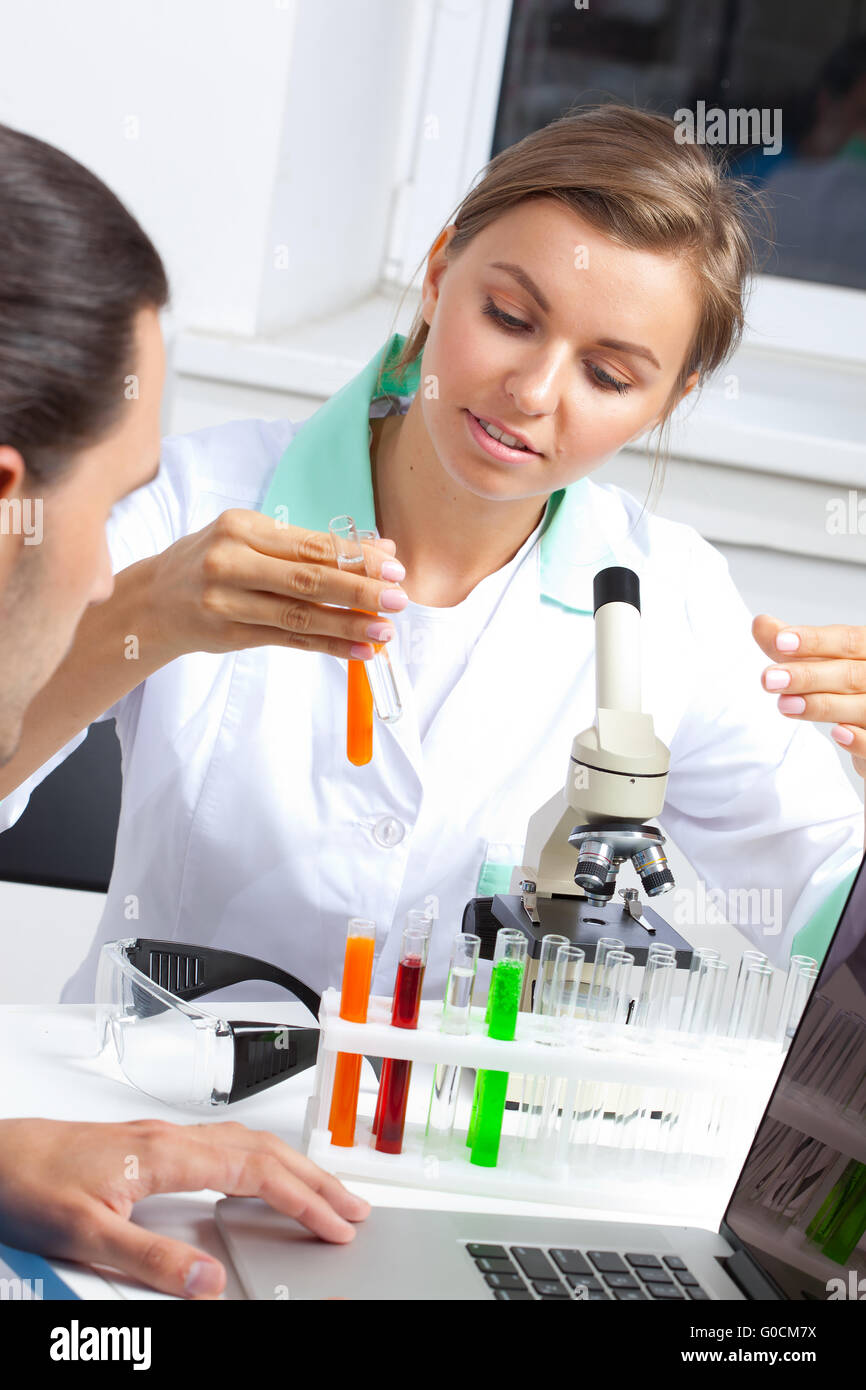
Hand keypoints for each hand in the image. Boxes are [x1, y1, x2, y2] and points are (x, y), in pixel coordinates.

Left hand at [0, 1117, 369, 1297]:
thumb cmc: (30, 1183)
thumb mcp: (86, 1235)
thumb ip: (151, 1259)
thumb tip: (210, 1279)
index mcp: (166, 1154)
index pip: (256, 1172)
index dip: (303, 1198)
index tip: (336, 1223)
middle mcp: (171, 1138)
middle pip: (264, 1150)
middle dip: (316, 1178)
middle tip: (354, 1207)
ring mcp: (162, 1136)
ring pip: (247, 1142)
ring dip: (293, 1164)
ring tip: (324, 1189)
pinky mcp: (149, 1142)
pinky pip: (225, 1143)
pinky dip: (261, 1157)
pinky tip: (261, 1170)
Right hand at [139, 510, 407, 662]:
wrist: (152, 601)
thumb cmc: (212, 562)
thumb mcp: (253, 540)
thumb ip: (312, 545)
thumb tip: (380, 549)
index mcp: (241, 528)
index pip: (311, 544)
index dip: (356, 557)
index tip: (394, 567)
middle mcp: (230, 562)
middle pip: (307, 578)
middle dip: (359, 590)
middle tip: (398, 599)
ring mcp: (226, 602)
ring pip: (299, 615)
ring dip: (348, 624)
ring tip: (384, 631)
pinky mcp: (229, 634)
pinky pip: (289, 641)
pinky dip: (327, 647)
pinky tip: (357, 651)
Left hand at [752, 615, 865, 778]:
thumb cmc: (849, 690)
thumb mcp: (824, 665)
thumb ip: (795, 649)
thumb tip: (760, 623)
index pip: (849, 640)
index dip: (815, 641)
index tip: (780, 641)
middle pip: (851, 674)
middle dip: (807, 676)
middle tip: (769, 679)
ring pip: (861, 706)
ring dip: (822, 705)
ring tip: (785, 705)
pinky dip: (859, 739)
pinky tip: (838, 735)